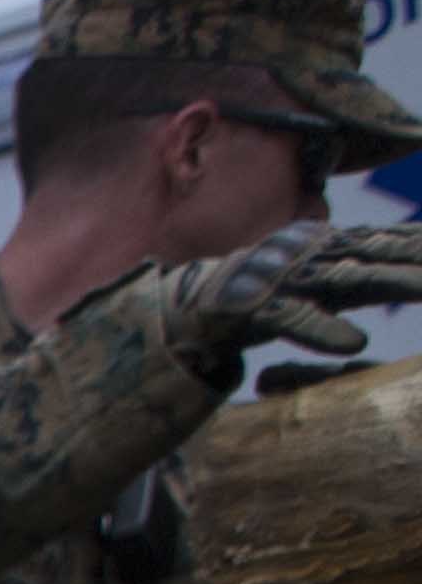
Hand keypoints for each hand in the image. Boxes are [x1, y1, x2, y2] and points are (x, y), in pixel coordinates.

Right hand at [165, 219, 421, 364]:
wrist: (185, 309)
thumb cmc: (264, 295)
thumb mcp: (323, 277)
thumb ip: (362, 268)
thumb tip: (410, 252)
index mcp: (334, 246)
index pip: (396, 241)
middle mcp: (315, 254)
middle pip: (385, 253)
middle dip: (421, 257)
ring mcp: (286, 280)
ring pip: (350, 281)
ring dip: (395, 284)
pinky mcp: (254, 311)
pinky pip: (292, 321)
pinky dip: (321, 329)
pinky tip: (351, 342)